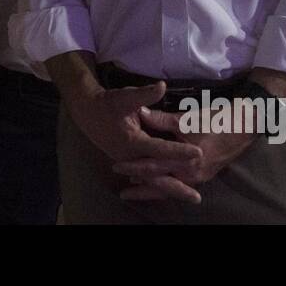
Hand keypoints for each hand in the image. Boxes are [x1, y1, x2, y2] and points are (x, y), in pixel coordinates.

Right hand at [67, 82, 202, 203]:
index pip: (159, 149)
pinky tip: (175, 191)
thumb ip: (144, 94)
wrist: (87, 113)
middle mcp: (130, 157)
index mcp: (131, 141)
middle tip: (197, 198)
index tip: (198, 153)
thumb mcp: (125, 96)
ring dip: (172, 190)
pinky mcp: (130, 163)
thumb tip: (162, 87)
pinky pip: (148, 178)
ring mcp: (129, 163)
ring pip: (153, 181)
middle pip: (157, 175)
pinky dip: (161, 186)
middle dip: (177, 186)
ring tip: (192, 197)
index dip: (179, 151)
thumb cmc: (107, 104)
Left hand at [114, 116, 255, 198]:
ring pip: (172, 188)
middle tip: (124, 194)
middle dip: (142, 189)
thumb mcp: (187, 119)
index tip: (117, 168)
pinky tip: (161, 185)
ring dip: (154, 191)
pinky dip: (168, 186)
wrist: (245, 124)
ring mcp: (200, 176)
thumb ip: (162, 119)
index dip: (134, 167)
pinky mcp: (205, 174)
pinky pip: (181, 184)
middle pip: (161, 186)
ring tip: (137, 192)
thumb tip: (141, 113)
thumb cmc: (216, 120)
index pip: (153, 167)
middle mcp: (192, 174)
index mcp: (185, 161)